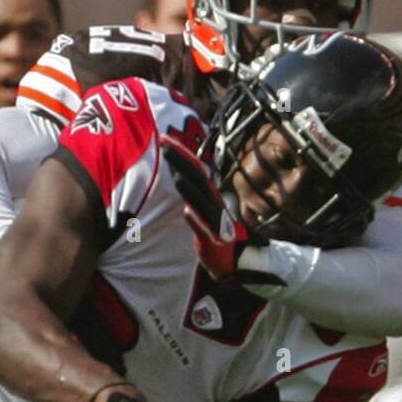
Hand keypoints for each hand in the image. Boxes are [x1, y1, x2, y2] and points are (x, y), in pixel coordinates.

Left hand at [160, 133, 286, 290]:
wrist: (237, 262)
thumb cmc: (219, 242)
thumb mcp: (203, 221)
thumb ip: (195, 207)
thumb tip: (184, 198)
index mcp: (210, 197)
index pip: (194, 170)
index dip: (180, 154)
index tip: (165, 139)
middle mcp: (214, 203)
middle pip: (196, 175)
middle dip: (180, 157)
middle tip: (163, 139)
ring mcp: (215, 219)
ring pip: (200, 196)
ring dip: (186, 181)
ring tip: (171, 164)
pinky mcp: (214, 238)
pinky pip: (205, 226)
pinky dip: (197, 218)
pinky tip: (187, 209)